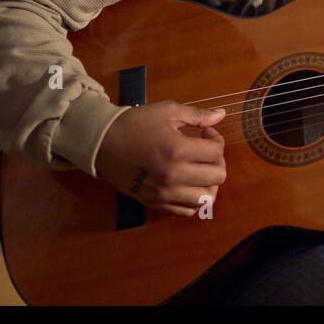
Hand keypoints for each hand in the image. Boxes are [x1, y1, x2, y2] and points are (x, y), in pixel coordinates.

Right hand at [94, 100, 227, 216]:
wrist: (101, 143)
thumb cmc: (134, 124)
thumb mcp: (167, 112)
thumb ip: (197, 115)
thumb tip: (221, 115)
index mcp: (177, 150)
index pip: (216, 152)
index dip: (217, 140)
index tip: (205, 133)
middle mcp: (173, 175)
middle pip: (217, 177)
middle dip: (217, 161)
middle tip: (205, 152)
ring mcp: (164, 193)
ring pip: (206, 199)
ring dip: (209, 184)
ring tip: (200, 171)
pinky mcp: (155, 203)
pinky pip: (187, 211)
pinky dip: (194, 200)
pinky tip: (188, 185)